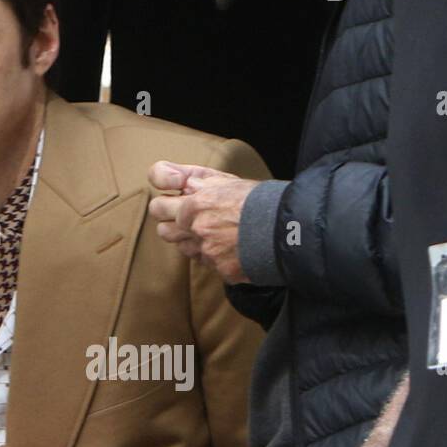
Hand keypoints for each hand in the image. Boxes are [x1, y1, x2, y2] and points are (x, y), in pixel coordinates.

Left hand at [147, 160, 258, 284]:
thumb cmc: (256, 198)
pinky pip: (208, 263)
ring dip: (193, 240)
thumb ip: (189, 177)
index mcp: (194, 205)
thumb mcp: (223, 178)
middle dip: (173, 223)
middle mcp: (197, 230)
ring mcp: (209, 252)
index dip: (165, 204)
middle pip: (163, 231)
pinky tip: (232, 245)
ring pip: (184, 248)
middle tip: (191, 218)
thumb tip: (165, 178)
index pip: (157, 207)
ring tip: (216, 230)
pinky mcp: (222, 270)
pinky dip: (216, 255)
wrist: (290, 227)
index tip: (173, 202)